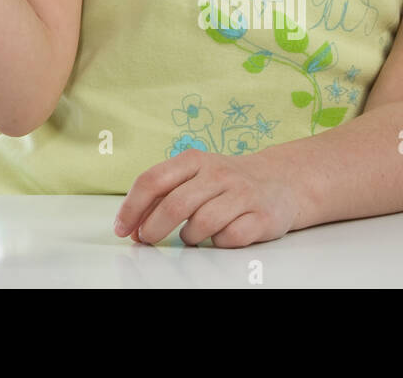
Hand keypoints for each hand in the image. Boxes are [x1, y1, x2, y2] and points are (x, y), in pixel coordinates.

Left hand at [112, 148, 302, 248]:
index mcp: (194, 159)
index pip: (153, 180)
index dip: (132, 207)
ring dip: (189, 237)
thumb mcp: (193, 176)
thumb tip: (132, 225)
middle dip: (153, 228)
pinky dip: (219, 243)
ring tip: (192, 235)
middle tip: (147, 240)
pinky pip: (229, 238)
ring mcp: (242, 194)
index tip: (122, 228)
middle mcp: (218, 173)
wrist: (280, 180)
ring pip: (202, 224)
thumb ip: (162, 195)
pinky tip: (221, 236)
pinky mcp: (262, 217)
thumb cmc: (225, 182)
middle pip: (174, 204)